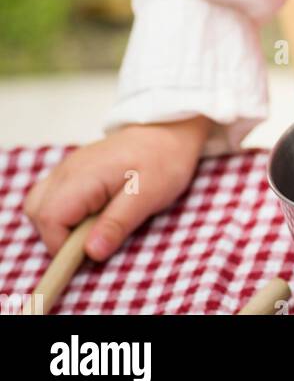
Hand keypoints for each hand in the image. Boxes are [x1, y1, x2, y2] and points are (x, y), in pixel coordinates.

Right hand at [23, 115, 213, 261]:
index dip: (63, 244)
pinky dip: (64, 212)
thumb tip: (90, 252)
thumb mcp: (148, 195)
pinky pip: (53, 196)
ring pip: (40, 203)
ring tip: (94, 224)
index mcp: (84, 175)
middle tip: (92, 236)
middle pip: (36, 211)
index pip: (48, 218)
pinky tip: (93, 212)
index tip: (90, 250)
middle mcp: (68, 169)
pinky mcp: (74, 170)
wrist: (170, 129)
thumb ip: (117, 223)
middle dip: (56, 235)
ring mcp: (68, 167)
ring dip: (59, 224)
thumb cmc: (163, 161)